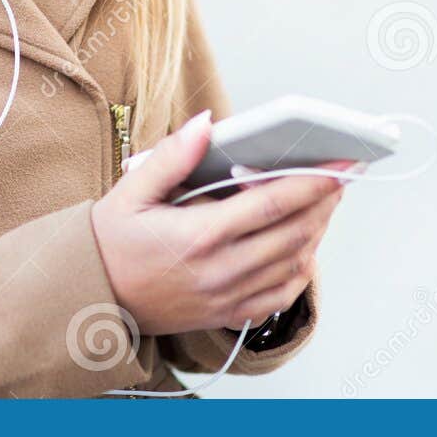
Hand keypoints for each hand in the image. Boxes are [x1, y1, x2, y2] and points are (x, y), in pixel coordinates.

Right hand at [89, 110, 351, 336]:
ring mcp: (228, 296)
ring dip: (318, 230)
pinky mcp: (229, 313)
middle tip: (342, 175)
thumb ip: (172, 156)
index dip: (314, 181)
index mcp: (199, 234)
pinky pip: (282, 295)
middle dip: (326, 200)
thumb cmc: (111, 242)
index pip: (273, 203)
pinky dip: (302, 268)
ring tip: (325, 202)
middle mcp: (221, 269)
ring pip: (295, 263)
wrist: (93, 296)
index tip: (341, 163)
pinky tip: (303, 245)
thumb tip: (207, 124)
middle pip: (295, 232)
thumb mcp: (132, 190)